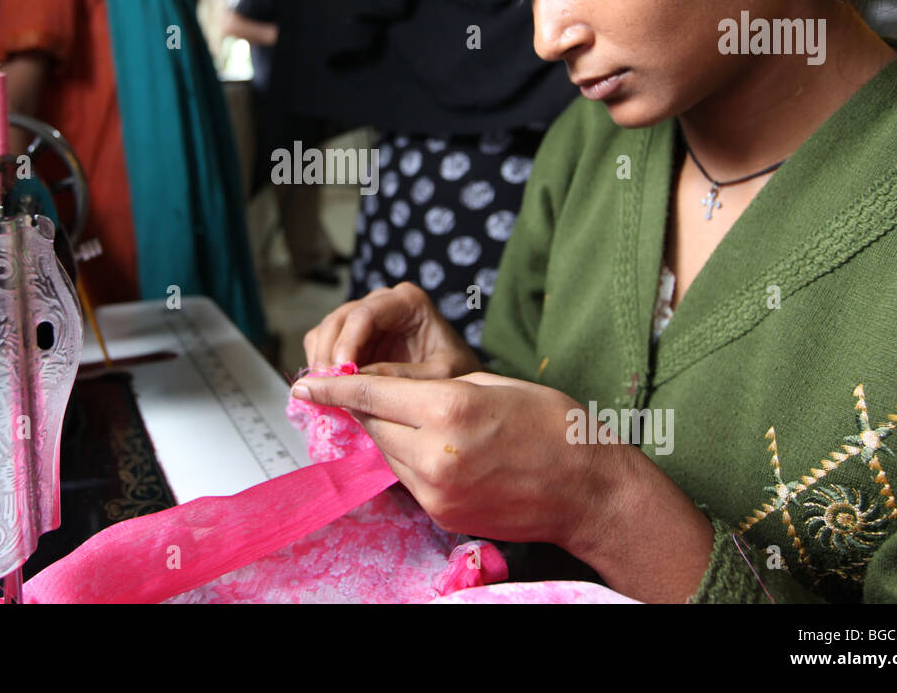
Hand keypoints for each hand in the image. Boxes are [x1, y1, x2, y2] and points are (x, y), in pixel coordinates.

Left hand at [291, 370, 716, 600]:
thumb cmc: (554, 426)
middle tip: (363, 389)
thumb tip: (381, 382)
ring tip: (410, 417)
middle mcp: (436, 455)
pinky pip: (407, 478)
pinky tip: (430, 445)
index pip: (369, 394)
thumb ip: (429, 384)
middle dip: (365, 406)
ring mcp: (438, 492)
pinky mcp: (443, 514)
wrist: (590, 491)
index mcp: (448, 411)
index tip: (306, 383)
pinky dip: (407, 458)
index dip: (332, 386)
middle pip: (372, 425)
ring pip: (386, 453)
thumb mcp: (490, 383)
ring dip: (387, 433)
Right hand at [303, 282, 479, 378]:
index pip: (365, 314)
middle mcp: (381, 302)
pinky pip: (323, 344)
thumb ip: (402, 377)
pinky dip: (321, 365)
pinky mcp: (352, 337)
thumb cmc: (456, 373)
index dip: (348, 342)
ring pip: (326, 330)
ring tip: (328, 391)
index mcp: (407, 301)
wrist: (458, 383)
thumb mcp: (439, 377)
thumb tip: (356, 383)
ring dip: (321, 360)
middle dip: (329, 354)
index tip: (342, 373)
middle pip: (339, 319)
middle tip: (328, 387)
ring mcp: (364, 318)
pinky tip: (331, 388)